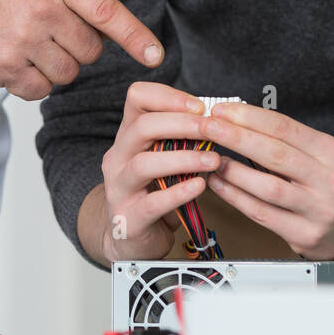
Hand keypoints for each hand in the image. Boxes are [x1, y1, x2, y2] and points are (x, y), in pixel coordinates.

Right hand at [0, 0, 163, 100]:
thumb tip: (115, 29)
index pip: (105, 12)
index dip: (134, 36)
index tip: (155, 57)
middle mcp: (41, 10)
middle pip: (89, 52)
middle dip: (76, 49)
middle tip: (48, 33)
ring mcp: (22, 40)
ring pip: (68, 75)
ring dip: (55, 68)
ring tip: (28, 45)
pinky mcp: (5, 67)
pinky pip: (41, 91)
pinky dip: (33, 83)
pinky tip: (14, 62)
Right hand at [96, 82, 220, 261]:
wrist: (131, 238)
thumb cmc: (153, 192)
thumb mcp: (162, 158)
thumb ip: (180, 138)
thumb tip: (215, 119)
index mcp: (128, 136)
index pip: (137, 98)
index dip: (168, 96)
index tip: (200, 107)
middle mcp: (118, 158)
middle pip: (142, 127)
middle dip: (181, 124)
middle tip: (212, 129)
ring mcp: (119, 188)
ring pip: (144, 164)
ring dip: (183, 158)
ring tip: (213, 160)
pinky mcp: (128, 218)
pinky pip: (152, 203)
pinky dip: (178, 193)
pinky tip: (199, 186)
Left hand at [200, 102, 333, 260]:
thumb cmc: (332, 185)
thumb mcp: (322, 156)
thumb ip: (286, 141)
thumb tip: (237, 120)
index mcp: (331, 152)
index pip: (284, 127)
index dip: (249, 117)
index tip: (221, 110)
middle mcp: (330, 180)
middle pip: (275, 153)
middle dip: (236, 137)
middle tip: (207, 126)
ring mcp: (319, 210)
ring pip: (268, 187)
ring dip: (233, 170)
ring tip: (209, 159)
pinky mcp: (305, 235)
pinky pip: (263, 213)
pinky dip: (236, 198)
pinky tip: (219, 185)